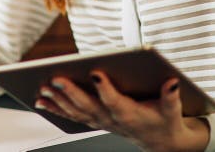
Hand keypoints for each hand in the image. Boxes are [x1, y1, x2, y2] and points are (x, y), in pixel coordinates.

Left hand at [34, 71, 209, 151]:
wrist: (161, 141)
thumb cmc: (165, 120)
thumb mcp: (173, 111)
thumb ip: (171, 97)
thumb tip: (172, 81)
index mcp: (131, 115)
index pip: (116, 102)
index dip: (106, 89)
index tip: (96, 73)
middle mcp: (112, 120)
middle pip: (88, 106)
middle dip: (71, 93)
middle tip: (55, 79)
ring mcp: (101, 121)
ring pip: (75, 112)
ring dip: (58, 101)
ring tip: (43, 88)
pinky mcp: (94, 120)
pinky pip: (71, 115)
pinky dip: (55, 108)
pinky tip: (41, 100)